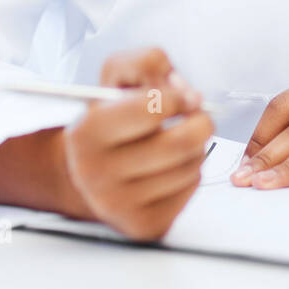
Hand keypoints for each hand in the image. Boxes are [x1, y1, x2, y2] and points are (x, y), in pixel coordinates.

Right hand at [61, 47, 213, 240]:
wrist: (88, 170)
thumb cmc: (111, 116)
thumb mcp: (116, 75)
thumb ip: (148, 63)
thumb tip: (187, 93)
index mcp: (87, 131)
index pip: (153, 107)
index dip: (178, 96)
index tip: (182, 96)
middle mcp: (96, 172)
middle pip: (181, 143)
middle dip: (200, 122)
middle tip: (196, 116)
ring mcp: (118, 205)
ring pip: (191, 166)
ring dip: (196, 147)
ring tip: (176, 140)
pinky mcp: (142, 226)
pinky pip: (190, 189)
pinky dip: (190, 172)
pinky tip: (170, 167)